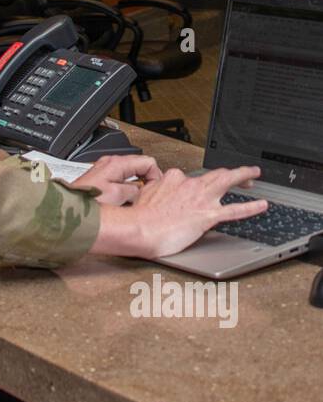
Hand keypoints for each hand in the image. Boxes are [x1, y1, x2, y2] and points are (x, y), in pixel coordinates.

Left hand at [69, 153, 160, 205]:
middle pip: (139, 168)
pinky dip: (124, 191)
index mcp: (116, 163)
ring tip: (134, 202)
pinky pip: (119, 183)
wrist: (68, 210)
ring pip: (130, 176)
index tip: (158, 189)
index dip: (156, 176)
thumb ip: (135, 190)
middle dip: (146, 182)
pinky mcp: (99, 181)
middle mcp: (109, 164)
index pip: (148, 161)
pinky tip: (122, 204)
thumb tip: (145, 190)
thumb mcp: (117, 196)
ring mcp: (104, 172)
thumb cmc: (86, 202)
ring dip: (135, 189)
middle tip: (147, 197)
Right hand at [92, 166, 266, 258]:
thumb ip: (154, 191)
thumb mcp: (142, 196)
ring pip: (228, 181)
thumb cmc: (139, 217)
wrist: (139, 229)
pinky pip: (235, 210)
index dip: (196, 182)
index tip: (198, 186)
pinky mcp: (208, 215)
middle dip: (228, 172)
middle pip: (214, 173)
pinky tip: (262, 205)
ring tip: (253, 175)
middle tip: (238, 175)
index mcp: (174, 179)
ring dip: (243, 176)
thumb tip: (153, 191)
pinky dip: (251, 207)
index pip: (190, 177)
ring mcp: (201, 199)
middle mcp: (190, 185)